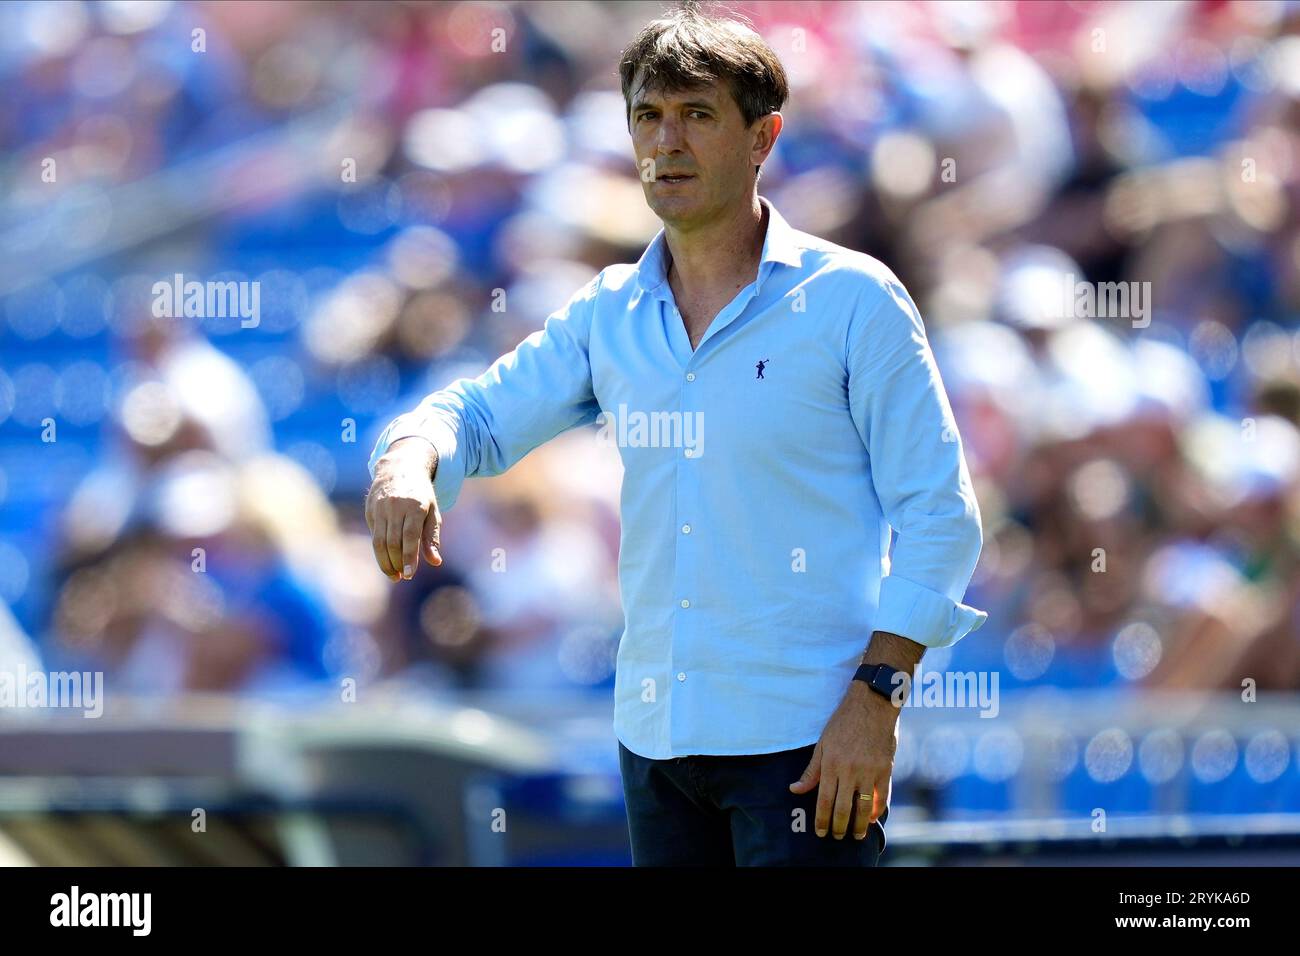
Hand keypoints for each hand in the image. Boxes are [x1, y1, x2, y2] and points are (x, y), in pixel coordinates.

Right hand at [365, 438, 442, 581]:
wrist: (399, 468)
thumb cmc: (421, 494)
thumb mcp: (432, 512)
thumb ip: (432, 537)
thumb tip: (435, 562)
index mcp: (416, 506)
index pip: (410, 537)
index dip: (409, 557)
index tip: (409, 575)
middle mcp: (396, 507)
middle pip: (392, 542)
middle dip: (396, 563)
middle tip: (402, 578)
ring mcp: (380, 507)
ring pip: (378, 541)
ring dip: (385, 562)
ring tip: (393, 575)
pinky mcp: (370, 510)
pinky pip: (373, 534)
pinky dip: (379, 550)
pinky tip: (386, 558)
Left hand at [789, 681, 898, 839]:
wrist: (872, 704)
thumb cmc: (843, 722)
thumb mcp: (822, 743)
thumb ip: (811, 770)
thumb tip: (794, 789)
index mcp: (831, 764)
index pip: (823, 800)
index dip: (821, 820)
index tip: (820, 832)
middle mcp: (849, 770)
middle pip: (843, 808)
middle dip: (838, 827)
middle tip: (836, 836)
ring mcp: (869, 771)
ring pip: (863, 807)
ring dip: (859, 825)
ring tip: (855, 835)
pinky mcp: (885, 769)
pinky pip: (882, 796)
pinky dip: (877, 810)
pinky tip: (872, 818)